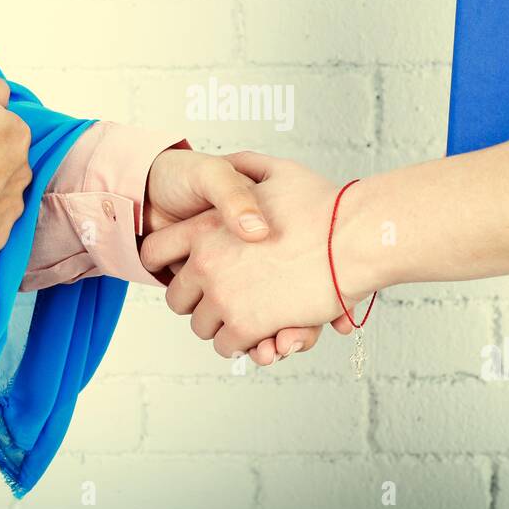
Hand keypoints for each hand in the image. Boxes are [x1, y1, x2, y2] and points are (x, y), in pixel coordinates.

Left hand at [140, 153, 366, 359]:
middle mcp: (206, 263)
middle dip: (196, 302)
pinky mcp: (246, 325)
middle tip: (221, 299)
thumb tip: (233, 163)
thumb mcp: (277, 171)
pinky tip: (257, 334)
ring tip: (242, 316)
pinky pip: (228, 345)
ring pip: (201, 326)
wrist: (354, 236)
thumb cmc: (323, 205)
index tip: (184, 270)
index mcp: (205, 227)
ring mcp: (223, 296)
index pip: (154, 253)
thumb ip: (247, 167)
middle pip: (176, 298)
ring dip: (220, 325)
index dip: (166, 263)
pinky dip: (240, 344)